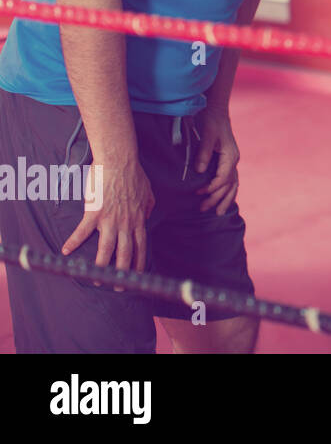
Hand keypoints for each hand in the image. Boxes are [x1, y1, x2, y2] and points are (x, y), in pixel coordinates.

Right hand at [62, 155, 154, 282]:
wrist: (119, 161)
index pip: (141, 247)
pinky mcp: (94, 212)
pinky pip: (82, 231)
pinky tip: (65, 252)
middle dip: (122, 273)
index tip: (138, 277)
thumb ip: (148, 206)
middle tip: (118, 287)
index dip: (140, 264)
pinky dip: (73, 242)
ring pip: (106, 249)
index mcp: (139, 219)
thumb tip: (148, 214)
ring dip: (101, 266)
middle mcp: (126, 223)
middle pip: (126, 254)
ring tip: (95, 277)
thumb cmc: (133, 174)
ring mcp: (110, 219)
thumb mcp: (148, 192)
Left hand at [194, 107, 240, 213]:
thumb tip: (199, 170)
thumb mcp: (207, 135)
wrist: (216, 112)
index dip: (212, 188)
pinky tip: (222, 199)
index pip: (223, 178)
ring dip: (225, 199)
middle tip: (204, 209)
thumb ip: (204, 153)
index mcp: (231, 155)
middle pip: (229, 185)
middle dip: (217, 198)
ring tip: (217, 212)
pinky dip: (227, 191)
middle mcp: (234, 160)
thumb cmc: (211, 121)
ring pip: (232, 185)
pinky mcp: (228, 161)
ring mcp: (232, 161)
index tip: (198, 193)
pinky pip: (230, 180)